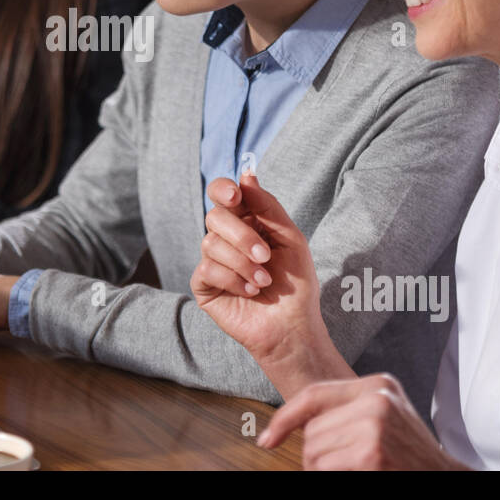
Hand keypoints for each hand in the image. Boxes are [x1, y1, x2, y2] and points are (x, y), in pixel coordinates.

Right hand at [190, 170, 350, 396]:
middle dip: (242, 236)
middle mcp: (225, 237)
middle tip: (265, 256)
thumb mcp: (290, 238)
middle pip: (215, 217)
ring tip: (263, 281)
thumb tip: (246, 174)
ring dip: (243, 264)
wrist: (293, 325)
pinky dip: (233, 280)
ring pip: (210, 243)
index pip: (221, 193)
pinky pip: (206, 269)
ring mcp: (212, 260)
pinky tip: (250, 292)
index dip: (223, 190)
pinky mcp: (204, 285)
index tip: (235, 196)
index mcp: (245, 221)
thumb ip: (268, 207)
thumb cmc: (295, 283)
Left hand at [258, 373, 468, 470]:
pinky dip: (332, 476)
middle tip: (344, 465)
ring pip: (313, 451)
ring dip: (323, 469)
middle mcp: (377, 399)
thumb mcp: (382, 420)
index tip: (267, 438)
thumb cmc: (410, 456)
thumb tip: (294, 424)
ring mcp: (375, 424)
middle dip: (316, 455)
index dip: (284, 418)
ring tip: (353, 468)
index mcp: (378, 385)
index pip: (314, 394)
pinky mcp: (372, 452)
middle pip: (311, 429)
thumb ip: (346, 412)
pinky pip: (324, 468)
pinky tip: (358, 473)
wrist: (446, 478)